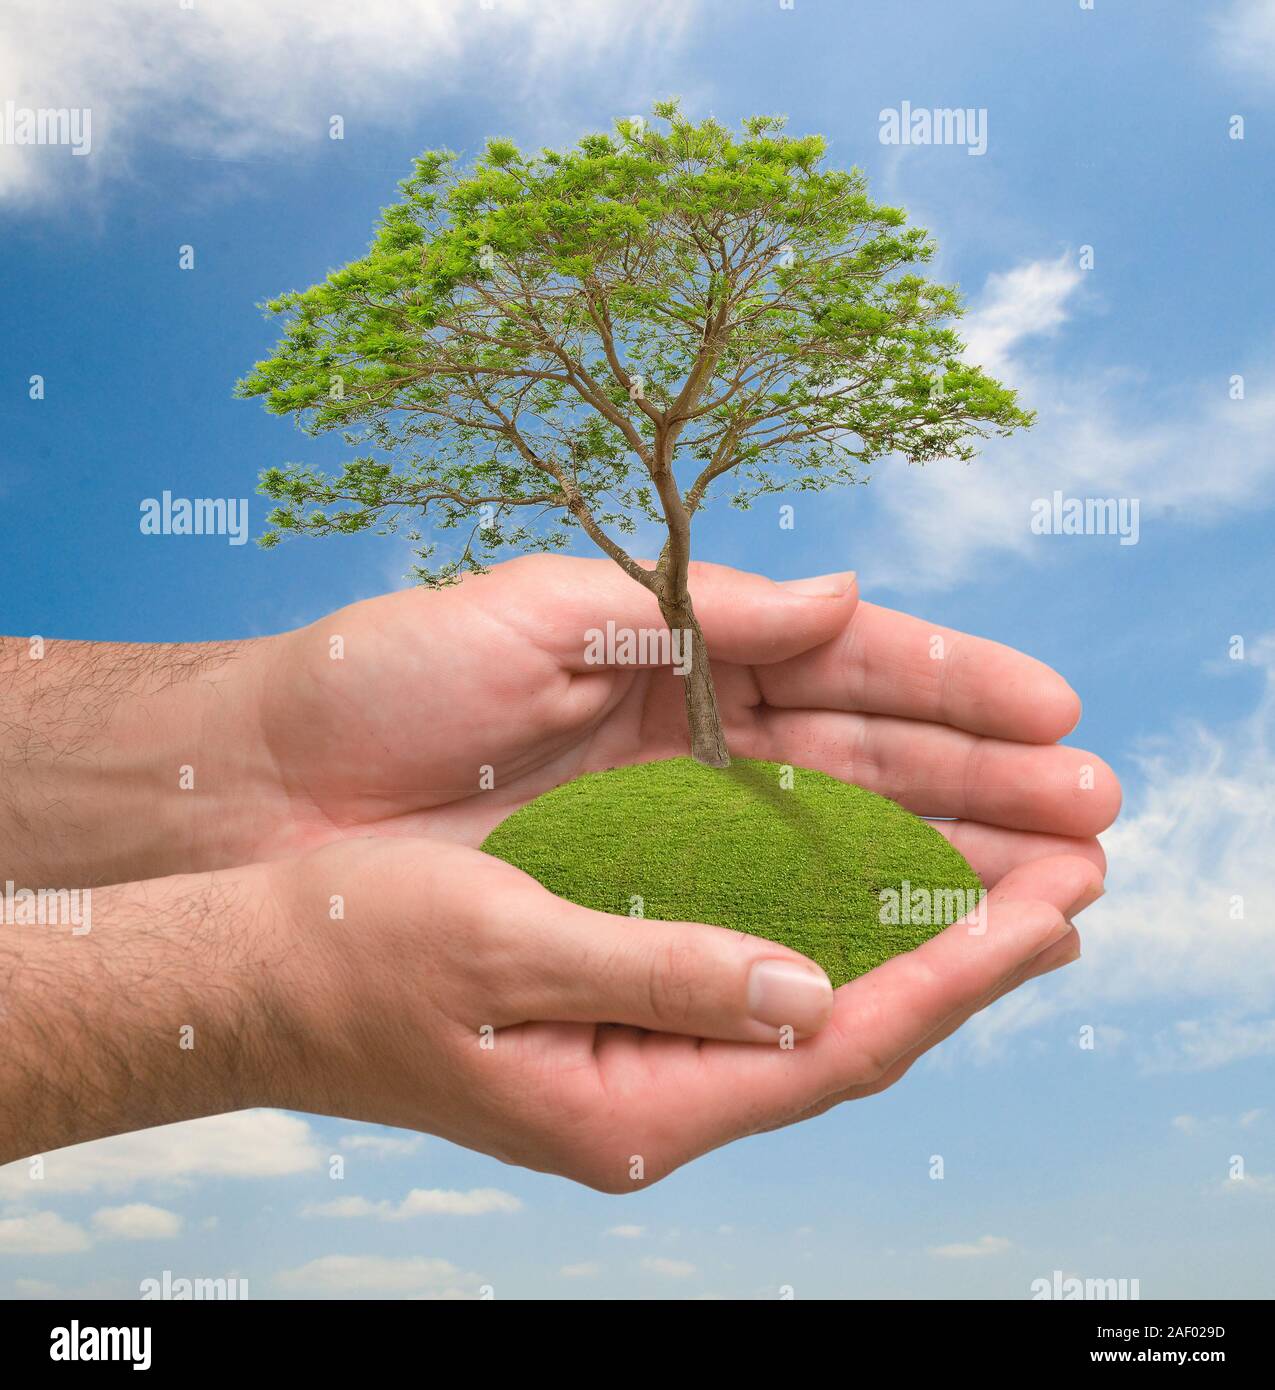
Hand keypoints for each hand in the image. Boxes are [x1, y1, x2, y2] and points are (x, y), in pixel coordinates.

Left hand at [250, 555, 1119, 889]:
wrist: (268, 786)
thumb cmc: (387, 677)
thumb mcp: (543, 612)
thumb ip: (699, 613)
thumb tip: (846, 594)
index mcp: (682, 652)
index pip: (847, 664)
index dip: (954, 684)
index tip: (1055, 709)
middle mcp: (696, 738)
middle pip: (870, 759)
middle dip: (985, 780)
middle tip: (1096, 808)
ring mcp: (673, 823)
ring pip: (839, 840)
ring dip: (950, 854)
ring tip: (1060, 873)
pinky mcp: (635, 895)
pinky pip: (765, 908)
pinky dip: (852, 919)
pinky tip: (936, 932)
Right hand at [264, 836, 1102, 1190]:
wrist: (262, 966)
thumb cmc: (359, 956)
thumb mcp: (505, 953)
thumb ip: (662, 975)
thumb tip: (811, 985)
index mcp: (632, 1103)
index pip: (834, 1047)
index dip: (951, 977)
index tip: (1051, 914)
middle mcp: (657, 1087)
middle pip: (851, 1024)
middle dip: (968, 952)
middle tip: (1076, 876)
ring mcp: (643, 1041)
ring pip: (815, 988)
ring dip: (912, 926)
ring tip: (1019, 871)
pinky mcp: (625, 989)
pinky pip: (758, 960)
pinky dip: (831, 912)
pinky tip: (882, 874)